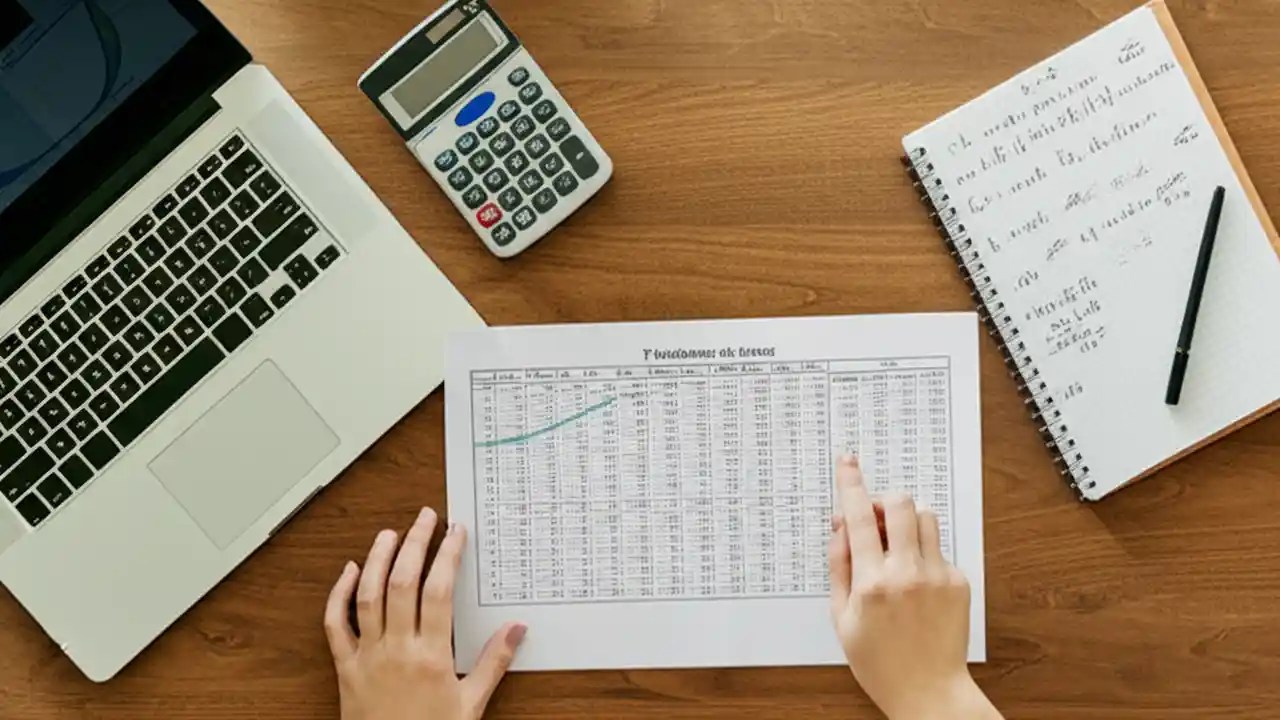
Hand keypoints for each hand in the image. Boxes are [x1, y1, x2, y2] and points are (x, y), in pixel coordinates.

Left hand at [324, 508, 526, 719]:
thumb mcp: (472, 705)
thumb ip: (494, 663)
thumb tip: (516, 629)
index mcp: (431, 656)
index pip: (439, 591)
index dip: (447, 555)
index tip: (455, 533)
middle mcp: (396, 649)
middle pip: (402, 582)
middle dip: (414, 543)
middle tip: (425, 518)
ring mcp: (367, 655)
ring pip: (367, 595)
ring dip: (376, 559)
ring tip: (389, 534)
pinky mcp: (345, 667)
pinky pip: (335, 624)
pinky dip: (338, 594)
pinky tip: (348, 571)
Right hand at [828, 456, 1001, 719]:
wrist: (929, 691)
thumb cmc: (880, 662)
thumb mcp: (842, 618)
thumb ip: (839, 566)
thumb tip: (842, 526)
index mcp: (872, 582)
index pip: (860, 517)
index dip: (852, 483)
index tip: (849, 462)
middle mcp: (906, 573)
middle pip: (900, 504)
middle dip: (885, 500)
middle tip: (876, 517)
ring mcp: (937, 576)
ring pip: (925, 517)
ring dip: (908, 522)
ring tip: (897, 547)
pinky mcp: (958, 582)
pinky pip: (939, 548)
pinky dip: (924, 552)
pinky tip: (917, 582)